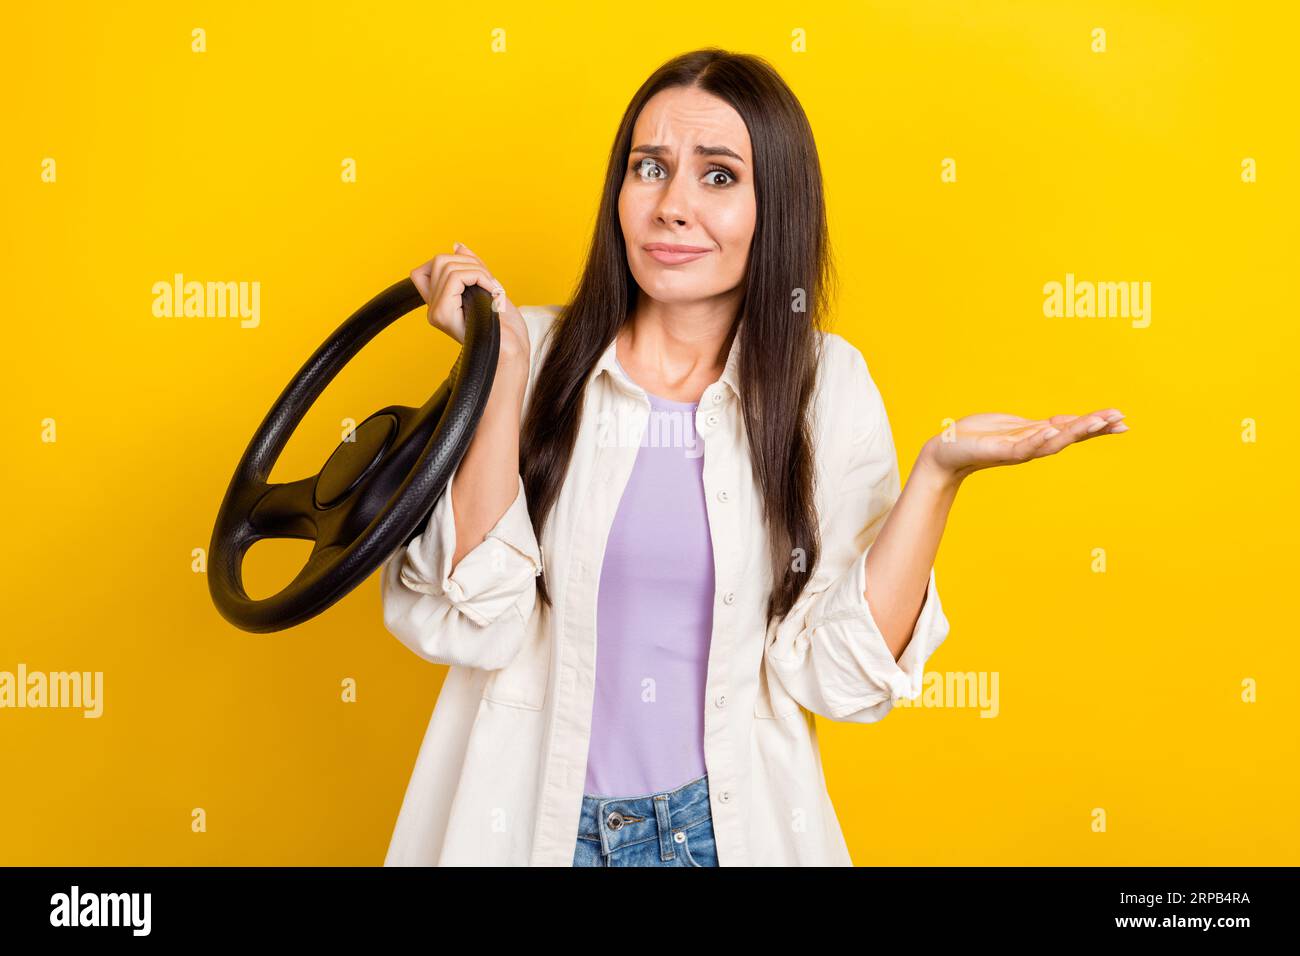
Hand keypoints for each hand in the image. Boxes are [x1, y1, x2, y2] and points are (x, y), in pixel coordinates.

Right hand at [409, 242, 530, 370]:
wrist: (512, 353)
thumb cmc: (505, 328)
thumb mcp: (487, 288)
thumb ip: (470, 268)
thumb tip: (457, 246)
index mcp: (439, 305)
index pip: (422, 271)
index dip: (448, 262)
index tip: (475, 275)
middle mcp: (433, 310)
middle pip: (439, 261)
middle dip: (470, 263)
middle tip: (490, 282)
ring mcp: (436, 313)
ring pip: (447, 265)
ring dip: (478, 270)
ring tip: (492, 288)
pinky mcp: (444, 314)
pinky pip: (456, 276)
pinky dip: (480, 276)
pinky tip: (492, 291)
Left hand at [920, 408, 1128, 482]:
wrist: (946, 451)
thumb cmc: (979, 437)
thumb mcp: (1015, 427)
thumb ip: (1038, 427)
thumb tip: (1063, 422)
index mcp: (1037, 437)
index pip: (1073, 429)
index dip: (1097, 424)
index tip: (1121, 418)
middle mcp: (1032, 446)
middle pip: (1071, 436)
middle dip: (1096, 428)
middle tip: (1121, 420)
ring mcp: (1018, 450)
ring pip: (1053, 442)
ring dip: (1075, 432)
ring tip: (1097, 421)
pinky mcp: (1000, 452)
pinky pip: (1023, 446)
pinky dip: (1039, 438)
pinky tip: (1053, 430)